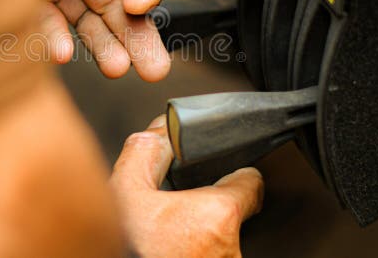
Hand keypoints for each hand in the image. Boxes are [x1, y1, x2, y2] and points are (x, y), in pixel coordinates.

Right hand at [111, 116, 263, 257]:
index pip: (251, 183)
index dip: (236, 175)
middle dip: (212, 213)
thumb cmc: (129, 245)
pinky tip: (176, 252)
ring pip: (225, 245)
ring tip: (177, 239)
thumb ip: (146, 154)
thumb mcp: (125, 191)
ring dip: (206, 241)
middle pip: (236, 217)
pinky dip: (198, 254)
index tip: (225, 176)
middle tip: (184, 213)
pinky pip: (214, 257)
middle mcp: (231, 250)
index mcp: (218, 216)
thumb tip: (160, 132)